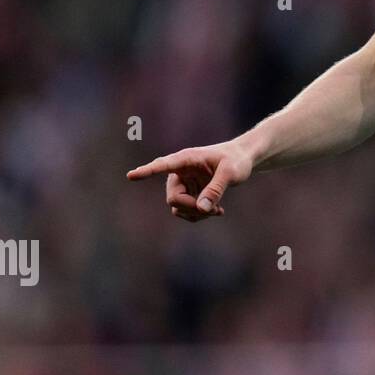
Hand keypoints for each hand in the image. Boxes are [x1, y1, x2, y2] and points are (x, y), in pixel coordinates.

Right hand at [126, 140, 253, 222]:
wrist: (243, 160)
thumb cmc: (237, 160)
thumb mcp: (231, 173)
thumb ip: (216, 189)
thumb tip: (201, 209)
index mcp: (186, 159)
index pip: (163, 165)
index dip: (146, 171)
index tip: (131, 175)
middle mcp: (179, 172)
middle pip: (173, 198)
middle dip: (191, 208)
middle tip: (214, 209)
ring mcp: (183, 183)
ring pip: (178, 207)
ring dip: (196, 214)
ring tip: (217, 210)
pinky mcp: (188, 193)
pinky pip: (185, 211)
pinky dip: (199, 215)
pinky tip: (217, 211)